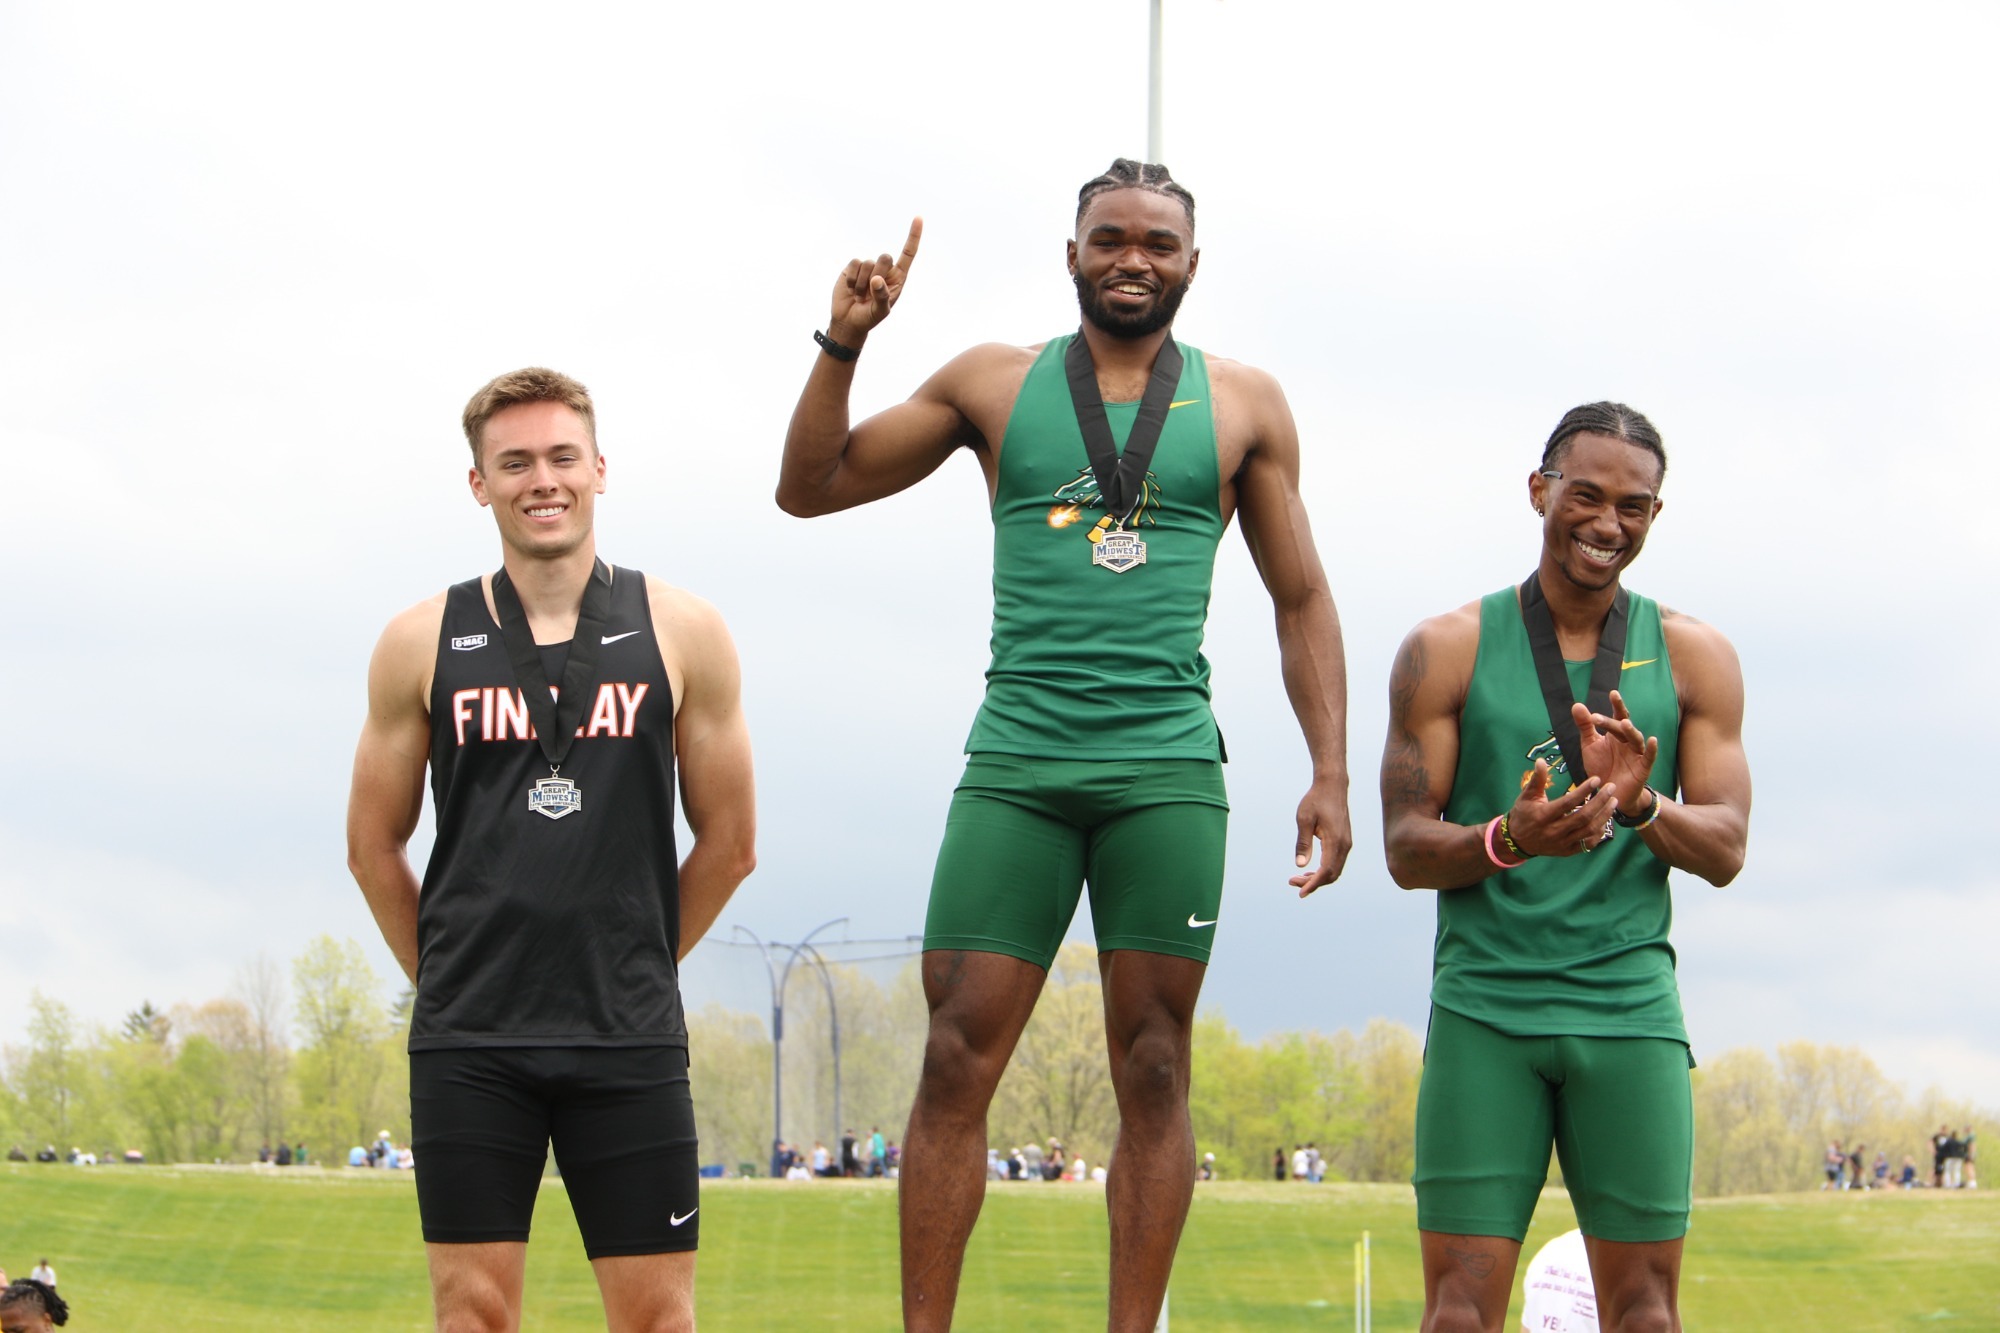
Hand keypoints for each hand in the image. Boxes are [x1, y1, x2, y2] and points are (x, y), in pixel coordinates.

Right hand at [828, 217, 921, 344]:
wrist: (848, 320)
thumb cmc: (869, 317)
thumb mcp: (880, 312)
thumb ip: (882, 297)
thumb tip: (876, 279)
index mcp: (897, 278)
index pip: (908, 254)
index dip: (913, 236)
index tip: (918, 218)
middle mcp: (884, 269)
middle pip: (885, 257)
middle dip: (878, 275)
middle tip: (871, 292)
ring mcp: (868, 267)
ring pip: (867, 262)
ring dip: (862, 284)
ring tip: (860, 296)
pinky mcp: (852, 267)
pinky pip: (854, 264)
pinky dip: (852, 280)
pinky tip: (851, 290)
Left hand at [1288, 776, 1352, 896]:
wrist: (1332, 786)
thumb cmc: (1316, 800)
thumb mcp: (1304, 819)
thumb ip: (1303, 843)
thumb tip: (1300, 865)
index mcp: (1335, 841)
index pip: (1326, 871)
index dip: (1314, 884)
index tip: (1300, 892)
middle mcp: (1344, 845)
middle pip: (1331, 874)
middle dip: (1313, 883)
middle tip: (1292, 882)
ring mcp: (1346, 844)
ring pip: (1335, 870)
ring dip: (1319, 878)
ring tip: (1298, 879)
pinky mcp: (1344, 841)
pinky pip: (1336, 862)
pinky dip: (1324, 870)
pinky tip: (1309, 870)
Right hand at [1505, 759, 1619, 857]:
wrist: (1517, 842)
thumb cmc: (1523, 815)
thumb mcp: (1526, 796)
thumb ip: (1537, 779)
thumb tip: (1541, 761)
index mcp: (1543, 816)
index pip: (1568, 802)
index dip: (1583, 790)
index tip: (1596, 779)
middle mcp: (1554, 831)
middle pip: (1583, 817)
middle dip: (1600, 802)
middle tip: (1611, 788)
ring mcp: (1562, 843)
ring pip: (1589, 830)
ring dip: (1604, 816)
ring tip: (1613, 802)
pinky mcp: (1567, 851)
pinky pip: (1588, 844)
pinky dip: (1599, 832)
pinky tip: (1604, 820)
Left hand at [1573, 689, 1656, 806]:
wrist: (1609, 792)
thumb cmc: (1601, 766)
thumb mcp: (1589, 745)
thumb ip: (1585, 726)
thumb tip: (1577, 705)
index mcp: (1615, 734)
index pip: (1617, 716)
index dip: (1616, 705)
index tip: (1613, 693)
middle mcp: (1627, 741)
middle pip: (1622, 727)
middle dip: (1612, 721)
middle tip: (1596, 718)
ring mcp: (1636, 753)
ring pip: (1635, 739)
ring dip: (1631, 731)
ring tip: (1625, 723)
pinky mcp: (1643, 768)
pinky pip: (1649, 757)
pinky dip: (1651, 749)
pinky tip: (1652, 740)